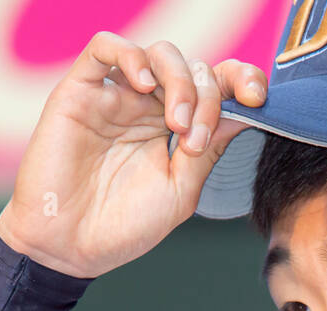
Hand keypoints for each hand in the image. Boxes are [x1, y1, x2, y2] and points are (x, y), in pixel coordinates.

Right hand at [0, 31, 266, 278]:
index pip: (216, 86)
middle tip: (195, 140)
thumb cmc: (123, 226)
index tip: (257, 99)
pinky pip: (104, 47)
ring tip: (175, 124)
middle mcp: (148, 108)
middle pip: (192, 68)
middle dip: (206, 96)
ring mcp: (115, 98)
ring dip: (179, 80)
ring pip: (158, 53)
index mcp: (175, 129)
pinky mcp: (79, 93)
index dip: (242, 79)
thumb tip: (243, 114)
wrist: (69, 247)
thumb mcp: (180, 191)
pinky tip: (143, 87)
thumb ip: (208, 152)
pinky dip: (131, 56)